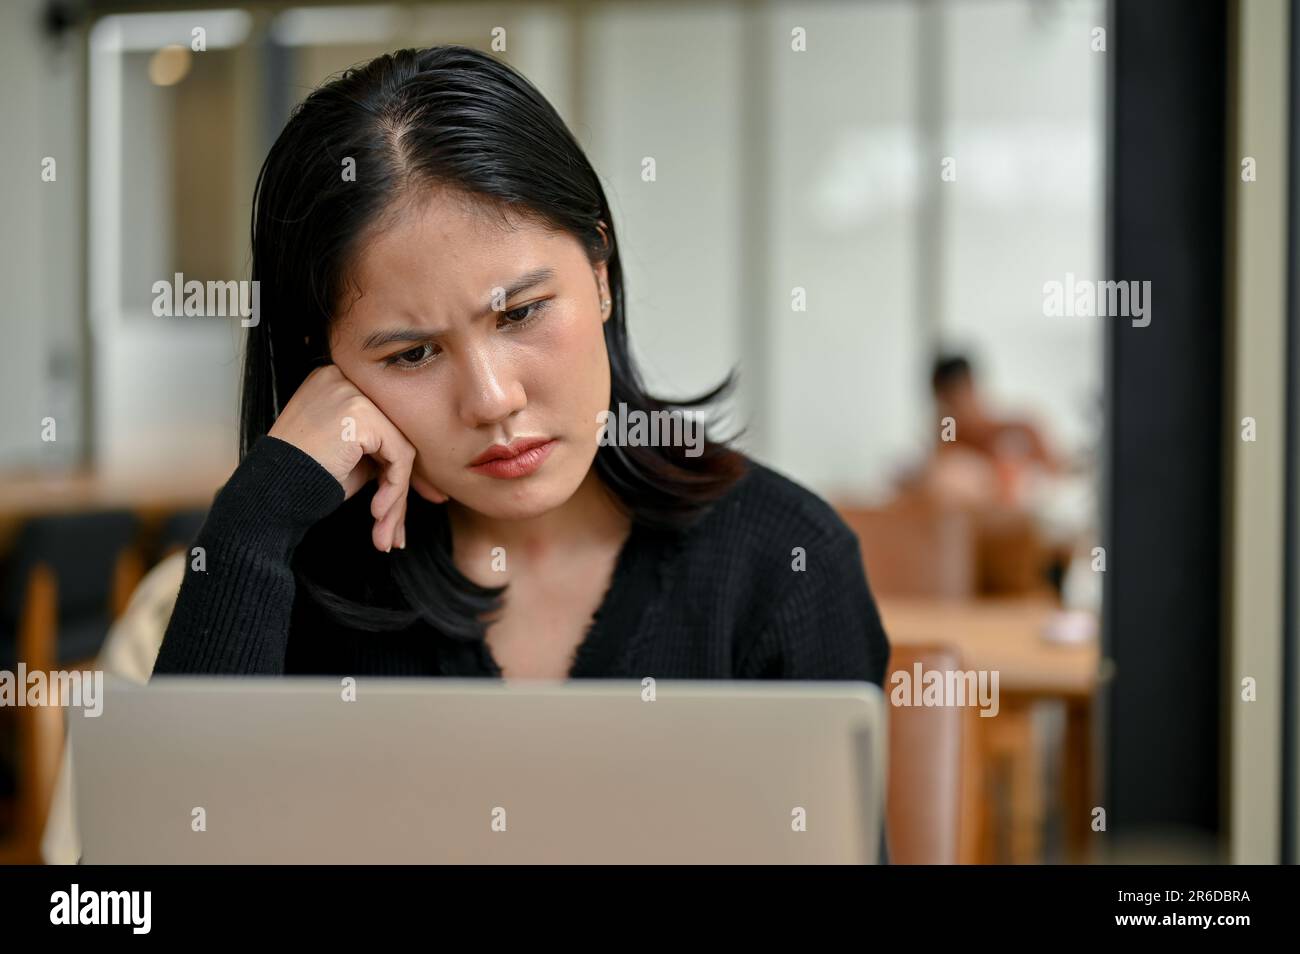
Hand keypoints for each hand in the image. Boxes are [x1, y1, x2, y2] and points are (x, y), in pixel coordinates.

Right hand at [267, 364, 446, 550]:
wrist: (268, 493)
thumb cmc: (303, 478)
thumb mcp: (350, 458)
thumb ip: (384, 452)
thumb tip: (433, 483)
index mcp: (338, 382)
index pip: (384, 423)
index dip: (400, 465)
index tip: (419, 498)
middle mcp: (343, 377)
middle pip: (394, 434)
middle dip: (403, 486)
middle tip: (402, 527)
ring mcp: (350, 391)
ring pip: (399, 448)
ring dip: (396, 497)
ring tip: (385, 532)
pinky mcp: (360, 413)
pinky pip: (398, 455)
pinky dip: (394, 489)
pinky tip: (376, 512)